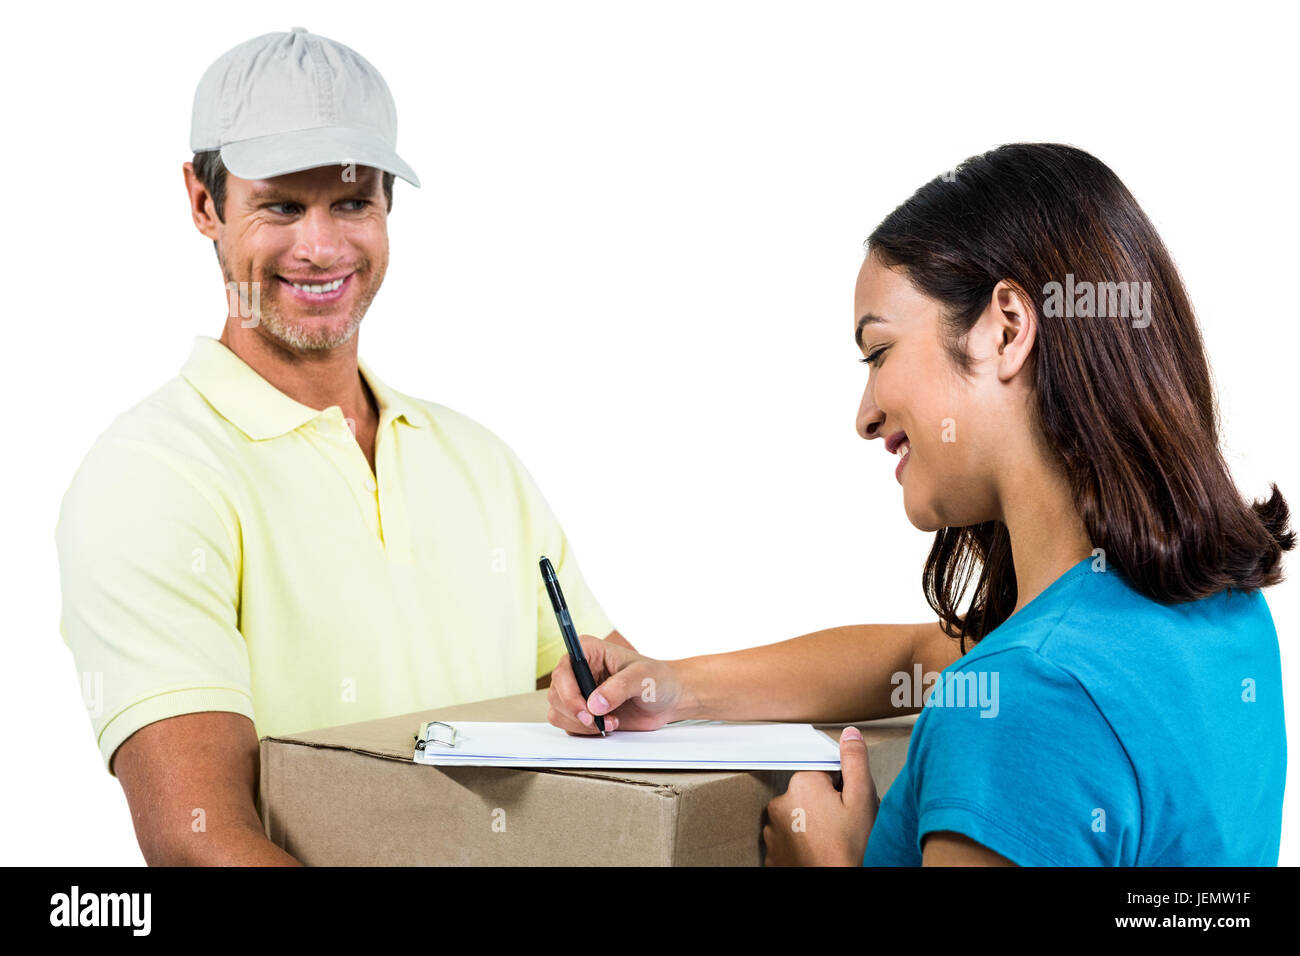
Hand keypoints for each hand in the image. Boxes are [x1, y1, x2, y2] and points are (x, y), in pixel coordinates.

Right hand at [545, 635, 693, 734]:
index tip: (585, 709)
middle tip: (599, 720)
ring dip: (582, 724)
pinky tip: (608, 725)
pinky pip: (569, 725)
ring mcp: (579, 692)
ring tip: (610, 721)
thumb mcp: (643, 678)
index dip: (568, 692)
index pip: (563, 670)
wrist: (669, 699)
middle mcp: (579, 671)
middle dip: (577, 713)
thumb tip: (595, 703)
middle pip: (556, 694)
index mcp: (589, 651)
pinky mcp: (583, 712)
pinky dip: (585, 731)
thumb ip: (619, 687)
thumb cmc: (658, 679)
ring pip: (558, 712)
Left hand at [761, 726, 878, 865]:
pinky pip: (788, 839)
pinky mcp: (771, 853)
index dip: (840, 788)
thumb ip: (855, 762)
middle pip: (807, 794)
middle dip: (824, 805)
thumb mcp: (863, 800)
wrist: (837, 884)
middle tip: (842, 825)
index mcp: (802, 784)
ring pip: (797, 817)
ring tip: (831, 841)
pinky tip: (818, 851)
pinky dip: (801, 843)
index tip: (846, 806)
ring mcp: (773, 831)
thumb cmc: (851, 850)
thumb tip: (849, 734)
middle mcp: (780, 804)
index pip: (822, 773)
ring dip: (811, 825)